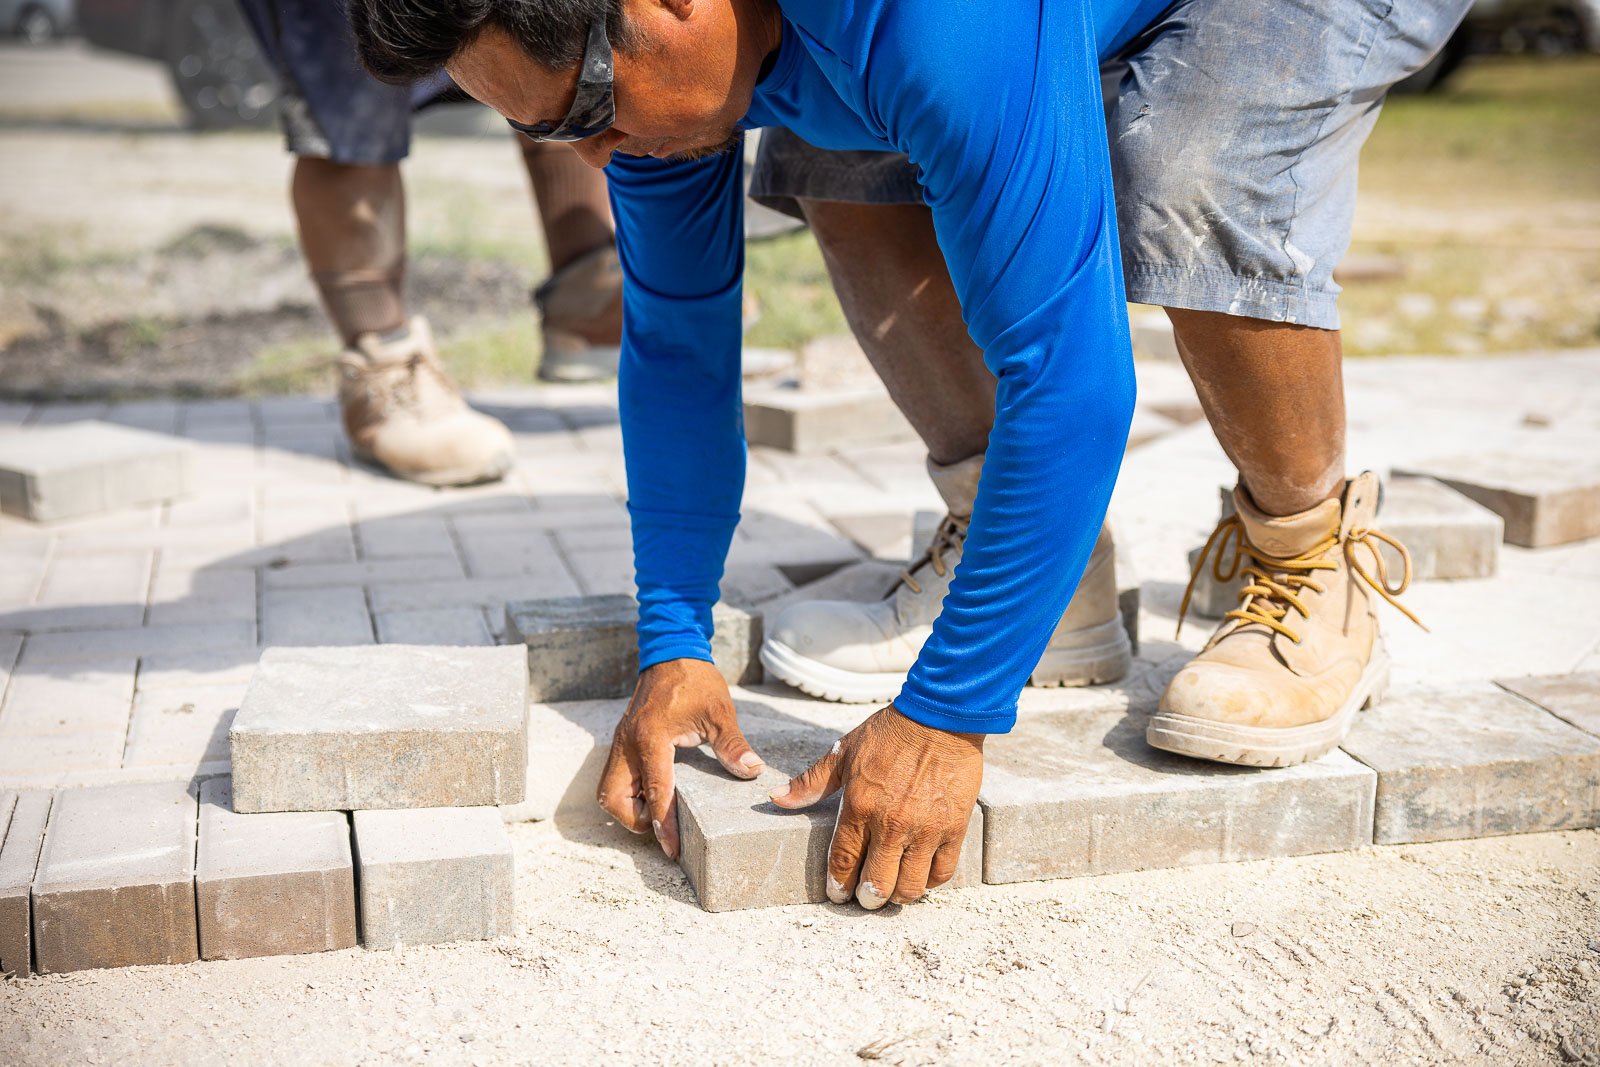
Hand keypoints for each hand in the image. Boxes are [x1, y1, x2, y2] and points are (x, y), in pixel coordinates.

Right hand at [597, 658, 764, 859]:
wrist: (671, 652)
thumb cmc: (695, 680)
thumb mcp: (719, 712)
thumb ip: (732, 745)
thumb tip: (751, 771)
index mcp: (651, 737)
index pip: (656, 791)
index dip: (664, 824)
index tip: (672, 849)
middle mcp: (628, 743)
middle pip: (613, 799)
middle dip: (635, 820)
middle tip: (663, 824)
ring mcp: (621, 742)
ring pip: (608, 791)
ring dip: (629, 808)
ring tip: (658, 809)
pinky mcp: (622, 741)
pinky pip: (616, 778)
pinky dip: (629, 793)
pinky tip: (653, 792)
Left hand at [769, 706, 982, 908]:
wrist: (940, 716)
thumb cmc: (890, 732)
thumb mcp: (844, 752)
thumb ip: (811, 782)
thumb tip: (777, 797)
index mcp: (860, 806)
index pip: (843, 861)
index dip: (838, 886)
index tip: (838, 895)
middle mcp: (891, 824)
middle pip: (876, 884)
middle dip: (866, 899)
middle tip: (865, 899)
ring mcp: (925, 829)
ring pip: (909, 886)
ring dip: (898, 896)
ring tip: (893, 891)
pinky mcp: (954, 828)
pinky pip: (941, 872)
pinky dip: (929, 882)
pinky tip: (920, 876)